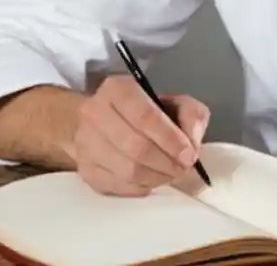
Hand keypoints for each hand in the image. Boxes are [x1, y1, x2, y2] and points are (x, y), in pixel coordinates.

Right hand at [66, 75, 209, 196]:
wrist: (101, 123)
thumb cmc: (143, 113)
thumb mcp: (174, 102)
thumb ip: (191, 115)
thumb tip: (192, 144)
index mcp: (117, 89)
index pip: (145, 116)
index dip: (171, 139)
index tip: (189, 155)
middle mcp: (94, 113)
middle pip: (136, 147)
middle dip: (166, 163)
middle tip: (183, 169)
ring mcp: (85, 143)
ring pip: (127, 171)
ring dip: (156, 177)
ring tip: (169, 175)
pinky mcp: (84, 169)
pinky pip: (118, 186)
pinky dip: (140, 187)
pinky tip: (150, 180)